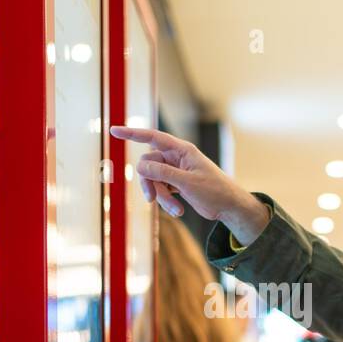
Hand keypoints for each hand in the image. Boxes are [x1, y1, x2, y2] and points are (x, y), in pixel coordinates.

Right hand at [110, 125, 270, 242]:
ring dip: (160, 197)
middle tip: (151, 200)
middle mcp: (176, 158)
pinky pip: (161, 189)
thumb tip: (140, 164)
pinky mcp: (176, 184)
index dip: (132, 133)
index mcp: (182, 150)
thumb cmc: (214, 190)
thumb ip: (163, 172)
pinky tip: (178, 211)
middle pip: (148, 165)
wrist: (229, 206)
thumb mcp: (187, 182)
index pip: (152, 137)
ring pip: (153, 180)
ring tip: (176, 210)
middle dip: (149, 183)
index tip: (113, 130)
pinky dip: (166, 201)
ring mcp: (175, 171)